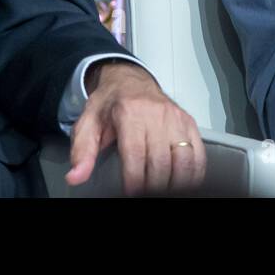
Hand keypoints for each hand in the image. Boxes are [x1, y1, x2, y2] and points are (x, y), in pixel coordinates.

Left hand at [66, 61, 205, 194]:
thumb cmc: (110, 105)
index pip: (135, 154)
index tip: (130, 192)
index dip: (134, 180)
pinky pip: (198, 153)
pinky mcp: (189, 122)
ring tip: (163, 190)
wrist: (130, 81)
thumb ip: (82, 151)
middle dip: (152, 185)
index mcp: (129, 112)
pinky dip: (194, 173)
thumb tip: (76, 176)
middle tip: (144, 193)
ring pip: (184, 159)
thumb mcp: (88, 123)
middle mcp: (156, 114)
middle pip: (160, 161)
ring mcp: (175, 118)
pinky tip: (184, 183)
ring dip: (175, 182)